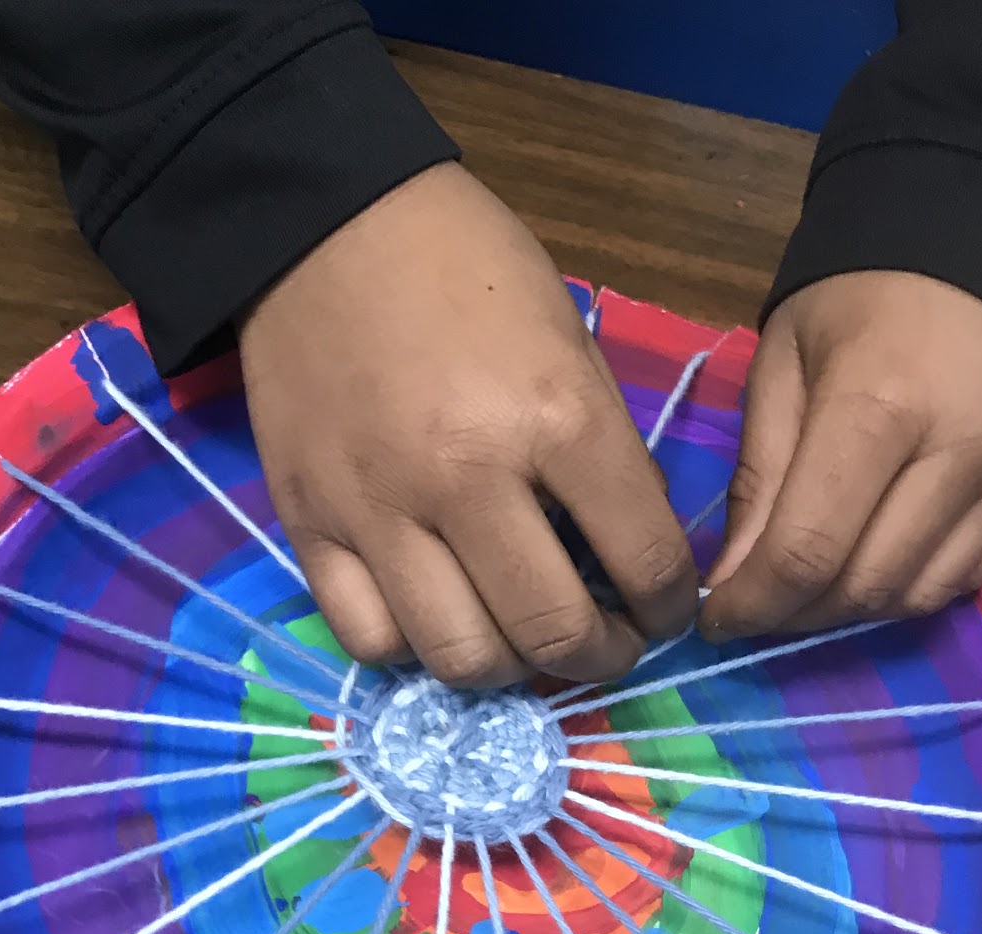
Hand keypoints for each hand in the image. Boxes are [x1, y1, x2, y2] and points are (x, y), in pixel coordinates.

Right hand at [239, 163, 696, 687]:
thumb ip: (603, 453)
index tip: (665, 610)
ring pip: (462, 659)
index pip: (646, 563)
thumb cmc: (464, 268)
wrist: (317, 219)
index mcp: (555, 420)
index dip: (672, 607)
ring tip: (521, 637)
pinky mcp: (309, 526)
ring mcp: (379, 511)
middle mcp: (467, 480)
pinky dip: (415, 648)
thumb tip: (627, 556)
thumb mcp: (569, 338)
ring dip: (512, 667)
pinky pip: (369, 640)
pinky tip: (437, 618)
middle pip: (552, 634)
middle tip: (605, 643)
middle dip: (601, 658)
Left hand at [700, 271, 981, 639]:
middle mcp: (956, 454)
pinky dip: (905, 592)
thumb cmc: (859, 300)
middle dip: (796, 614)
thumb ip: (758, 478)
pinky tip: (869, 565)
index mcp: (878, 408)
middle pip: (863, 585)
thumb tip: (731, 583)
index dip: (754, 602)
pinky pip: (962, 581)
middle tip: (757, 604)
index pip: (808, 549)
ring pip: (915, 597)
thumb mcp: (781, 366)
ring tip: (808, 587)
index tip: (715, 617)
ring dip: (849, 611)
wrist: (979, 248)